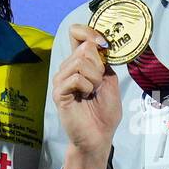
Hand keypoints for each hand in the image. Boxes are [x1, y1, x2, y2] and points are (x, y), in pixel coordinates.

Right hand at [55, 23, 121, 168]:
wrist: (99, 136)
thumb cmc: (104, 112)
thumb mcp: (110, 80)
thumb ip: (104, 61)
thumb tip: (99, 42)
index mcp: (80, 63)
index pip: (76, 33)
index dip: (89, 32)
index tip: (103, 43)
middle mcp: (68, 68)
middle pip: (84, 47)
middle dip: (99, 65)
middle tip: (98, 83)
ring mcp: (61, 80)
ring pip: (80, 61)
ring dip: (94, 77)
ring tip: (92, 91)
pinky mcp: (59, 93)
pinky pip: (75, 77)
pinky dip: (87, 86)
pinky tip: (86, 96)